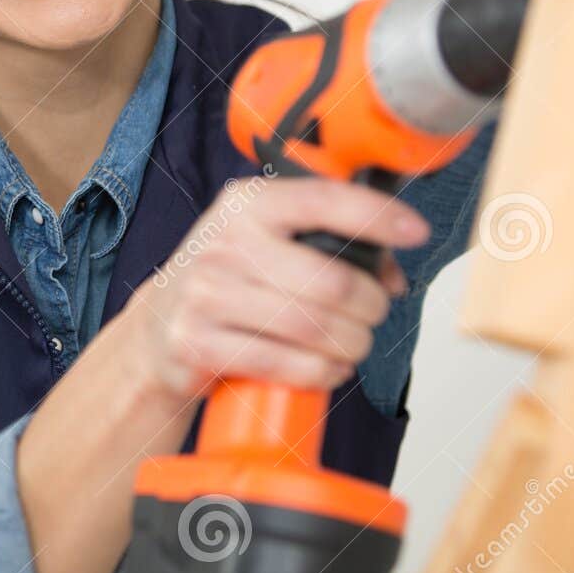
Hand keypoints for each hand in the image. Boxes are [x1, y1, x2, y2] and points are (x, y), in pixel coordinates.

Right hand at [128, 176, 430, 400]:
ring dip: (351, 345)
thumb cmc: (227, 278)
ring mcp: (207, 293)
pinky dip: (323, 373)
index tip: (416, 231)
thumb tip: (391, 275)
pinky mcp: (198, 342)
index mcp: (247, 204)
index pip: (323, 199)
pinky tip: (327, 368)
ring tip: (351, 345)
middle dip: (371, 306)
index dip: (377, 216)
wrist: (158, 327)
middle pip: (331, 282)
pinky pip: (287, 364)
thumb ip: (330, 243)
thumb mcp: (268, 241)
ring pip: (314, 328)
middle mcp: (225, 241)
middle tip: (373, 314)